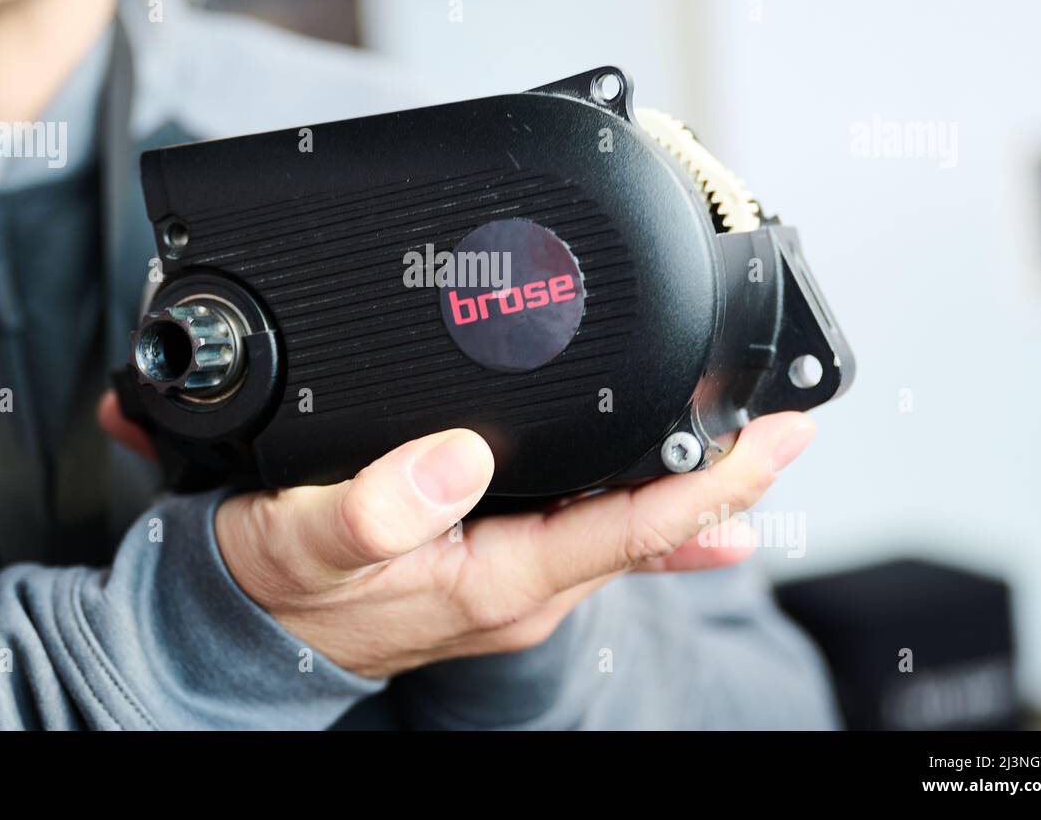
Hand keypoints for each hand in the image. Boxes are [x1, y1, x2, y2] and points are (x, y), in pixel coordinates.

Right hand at [98, 394, 813, 678]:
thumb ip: (373, 509)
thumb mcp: (304, 543)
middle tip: (787, 418)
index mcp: (497, 579)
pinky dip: (648, 507)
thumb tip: (454, 460)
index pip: (630, 527)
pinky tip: (688, 500)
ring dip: (694, 486)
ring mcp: (518, 575)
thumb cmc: (280, 584)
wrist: (253, 621)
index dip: (713, 481)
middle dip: (725, 475)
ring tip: (755, 443)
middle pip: (650, 524)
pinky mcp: (501, 558)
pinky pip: (594, 531)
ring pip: (627, 526)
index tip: (777, 435)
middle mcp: (525, 585)